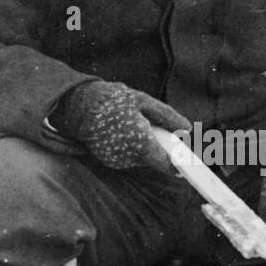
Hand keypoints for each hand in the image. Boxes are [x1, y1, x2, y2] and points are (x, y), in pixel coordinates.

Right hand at [52, 81, 189, 173]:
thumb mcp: (143, 101)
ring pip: (140, 159)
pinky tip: (122, 132)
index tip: (186, 164)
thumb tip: (188, 129)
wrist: (78, 106)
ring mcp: (118, 161)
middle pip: (154, 160)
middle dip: (157, 147)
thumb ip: (167, 116)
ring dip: (142, 147)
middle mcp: (129, 157)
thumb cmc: (112, 100)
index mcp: (141, 143)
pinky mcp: (109, 161)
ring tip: (132, 125)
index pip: (166, 165)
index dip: (178, 165)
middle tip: (152, 128)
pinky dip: (129, 147)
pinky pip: (127, 157)